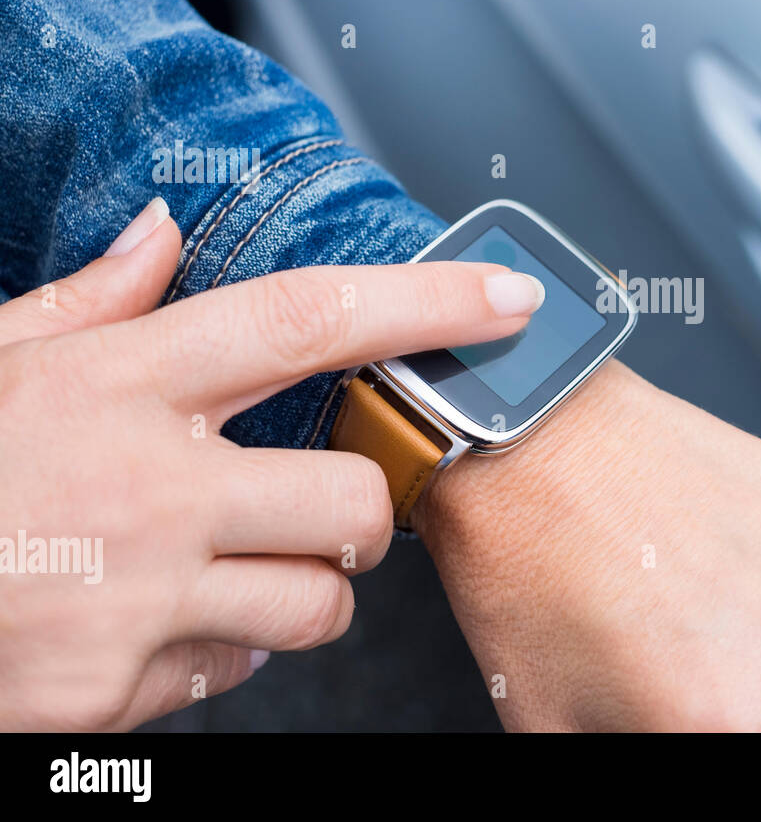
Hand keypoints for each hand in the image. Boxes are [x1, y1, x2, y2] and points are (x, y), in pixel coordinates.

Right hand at [0, 198, 542, 729]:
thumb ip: (87, 301)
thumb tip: (158, 231)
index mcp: (120, 384)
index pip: (308, 320)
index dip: (425, 303)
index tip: (507, 299)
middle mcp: (146, 486)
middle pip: (354, 497)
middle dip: (358, 513)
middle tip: (314, 509)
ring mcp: (135, 598)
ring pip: (318, 604)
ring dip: (299, 593)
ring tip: (224, 573)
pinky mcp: (112, 693)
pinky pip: (234, 678)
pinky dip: (214, 657)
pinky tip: (149, 627)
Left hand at [417, 361, 760, 730]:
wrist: (537, 451)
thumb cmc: (533, 579)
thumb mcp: (564, 732)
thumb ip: (646, 760)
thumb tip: (705, 743)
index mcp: (743, 724)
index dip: (733, 741)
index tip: (711, 726)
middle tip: (713, 690)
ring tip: (719, 625)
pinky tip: (741, 571)